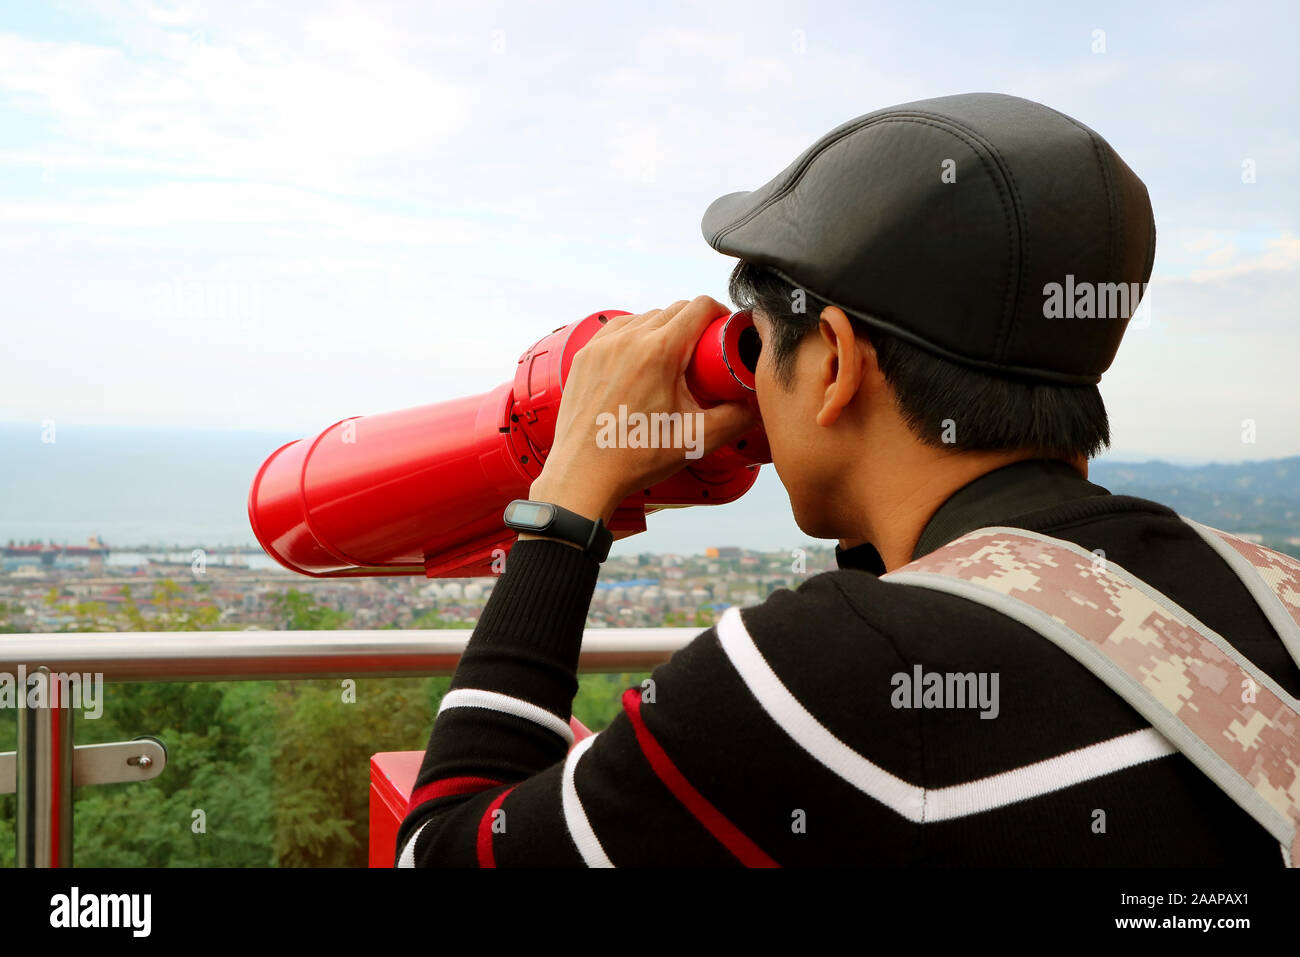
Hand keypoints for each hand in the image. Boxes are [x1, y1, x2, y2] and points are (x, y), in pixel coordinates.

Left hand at [525, 296, 759, 525]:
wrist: (584, 474)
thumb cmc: (634, 458)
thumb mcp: (697, 439)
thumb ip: (736, 417)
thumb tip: (756, 403)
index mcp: (658, 352)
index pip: (700, 307)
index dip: (721, 314)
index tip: (724, 333)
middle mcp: (627, 340)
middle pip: (674, 310)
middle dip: (695, 325)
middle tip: (703, 355)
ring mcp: (602, 345)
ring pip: (645, 317)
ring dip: (665, 329)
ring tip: (673, 361)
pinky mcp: (585, 355)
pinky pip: (618, 331)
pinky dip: (636, 337)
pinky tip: (643, 362)